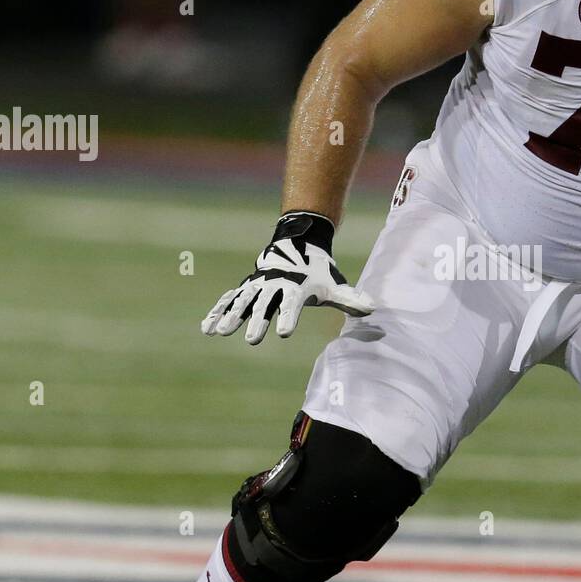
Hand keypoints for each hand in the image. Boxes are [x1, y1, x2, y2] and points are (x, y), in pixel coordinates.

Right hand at [201, 211, 372, 345]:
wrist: (298, 242)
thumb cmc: (319, 271)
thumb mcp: (335, 284)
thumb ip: (350, 299)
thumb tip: (373, 310)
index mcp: (296, 287)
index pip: (292, 304)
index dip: (288, 316)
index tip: (285, 331)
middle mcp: (275, 285)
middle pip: (264, 304)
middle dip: (257, 321)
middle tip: (252, 339)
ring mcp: (258, 285)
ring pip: (242, 300)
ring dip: (231, 316)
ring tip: (219, 333)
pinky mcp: (248, 286)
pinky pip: (230, 299)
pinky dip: (218, 311)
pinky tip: (207, 328)